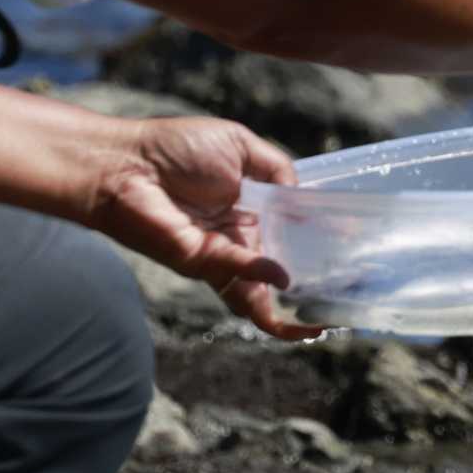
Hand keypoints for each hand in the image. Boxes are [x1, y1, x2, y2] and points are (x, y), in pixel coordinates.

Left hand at [90, 117, 322, 340]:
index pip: (288, 241)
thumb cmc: (173, 148)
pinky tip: (281, 275)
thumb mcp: (239, 145)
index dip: (316, 250)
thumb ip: (276, 168)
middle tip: (344, 302)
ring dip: (286, 317)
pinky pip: (236, 273)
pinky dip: (260, 276)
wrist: (123, 162)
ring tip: (319, 327)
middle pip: (277, 279)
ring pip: (257, 296)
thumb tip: (302, 200)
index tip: (349, 253)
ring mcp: (219, 257)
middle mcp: (237, 241)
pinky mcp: (199, 262)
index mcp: (249, 214)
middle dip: (309, 296)